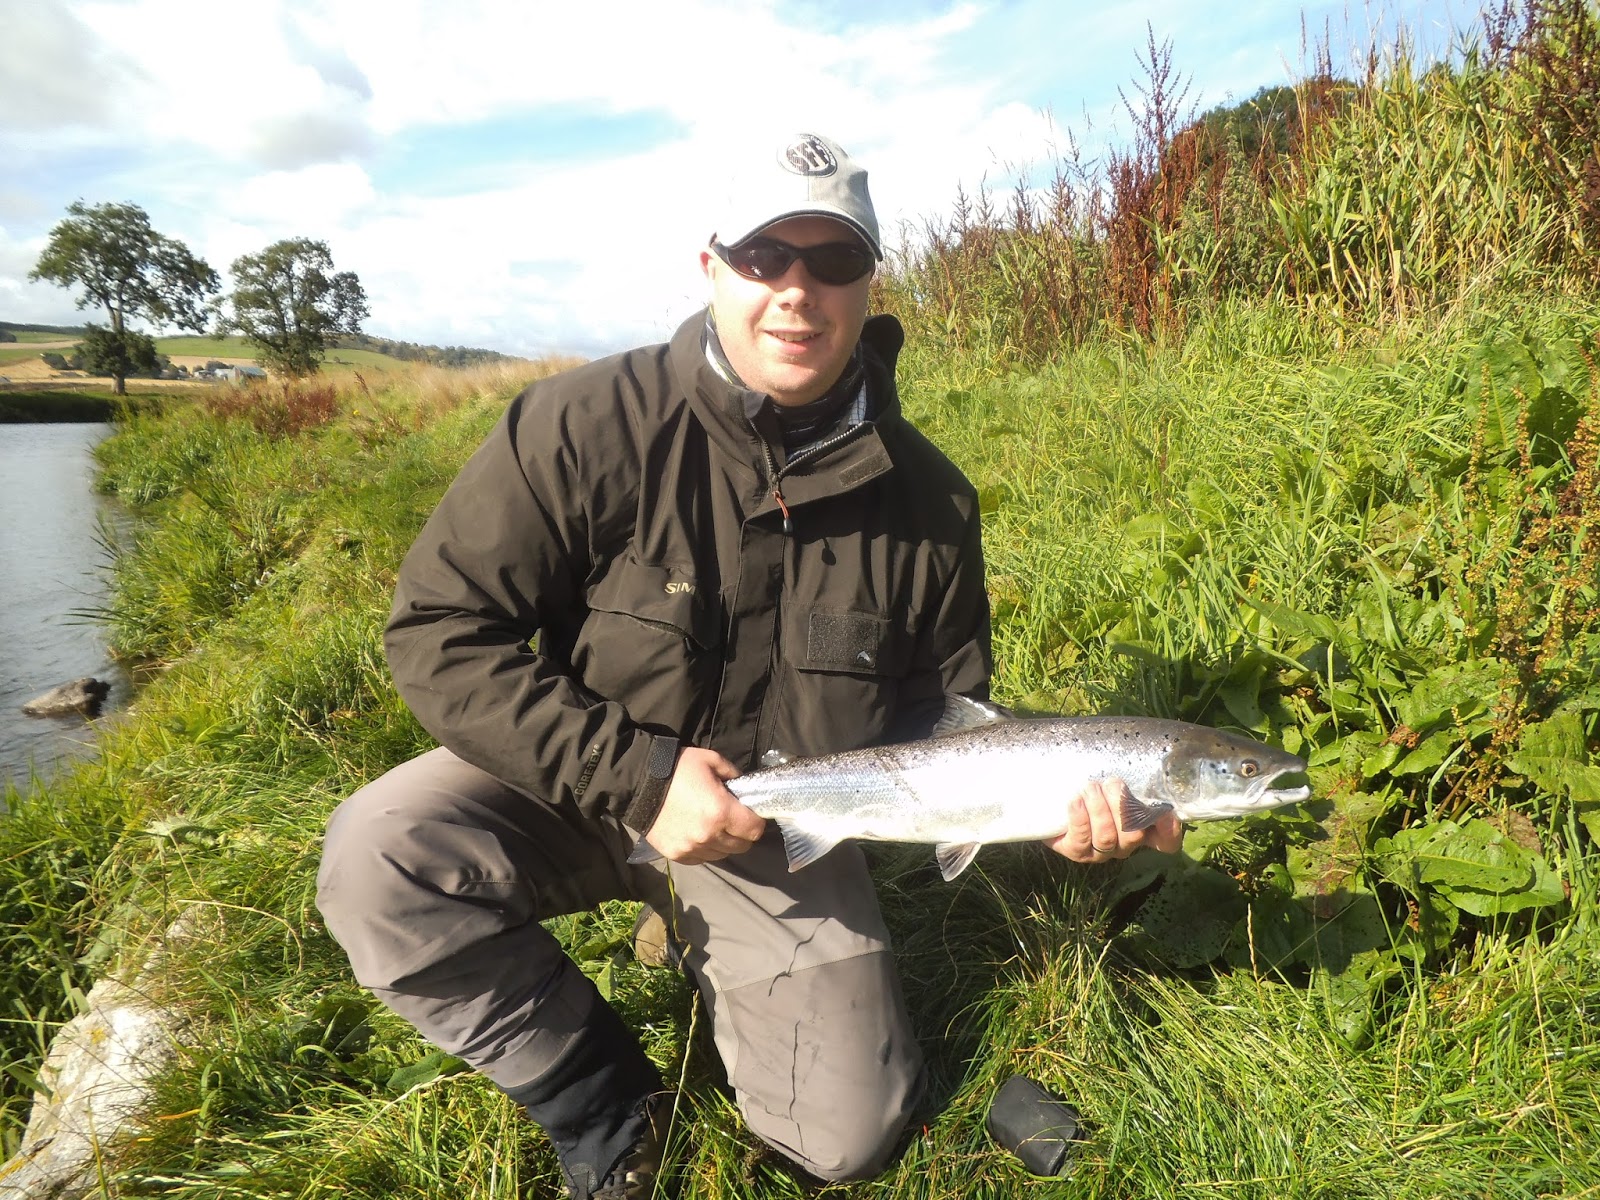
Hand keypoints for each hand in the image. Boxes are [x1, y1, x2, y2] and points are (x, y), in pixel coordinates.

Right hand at [643, 746, 766, 864]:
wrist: (639, 784)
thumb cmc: (678, 769)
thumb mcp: (711, 760)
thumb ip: (733, 774)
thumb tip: (745, 789)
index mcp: (721, 812)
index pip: (755, 830)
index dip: (756, 821)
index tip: (749, 813)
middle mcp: (709, 836)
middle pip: (742, 846)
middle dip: (742, 833)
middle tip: (733, 819)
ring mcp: (692, 848)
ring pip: (723, 855)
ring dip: (724, 842)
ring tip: (713, 825)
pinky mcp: (677, 855)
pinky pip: (702, 858)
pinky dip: (705, 849)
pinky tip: (698, 833)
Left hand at [1045, 777, 1183, 863]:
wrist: (1055, 799)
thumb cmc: (1093, 788)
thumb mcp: (1114, 784)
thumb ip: (1132, 783)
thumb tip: (1148, 771)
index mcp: (1140, 829)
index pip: (1166, 841)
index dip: (1169, 831)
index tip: (1165, 812)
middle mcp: (1124, 845)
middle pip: (1133, 835)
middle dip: (1122, 806)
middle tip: (1111, 783)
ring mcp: (1101, 851)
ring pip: (1107, 837)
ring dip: (1099, 809)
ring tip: (1090, 787)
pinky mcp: (1077, 851)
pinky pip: (1081, 840)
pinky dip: (1080, 818)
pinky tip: (1075, 800)